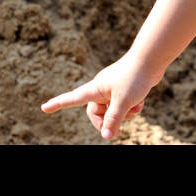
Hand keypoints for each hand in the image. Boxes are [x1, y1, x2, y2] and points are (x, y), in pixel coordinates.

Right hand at [41, 52, 160, 139]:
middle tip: (119, 123)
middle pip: (96, 113)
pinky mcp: (125, 88)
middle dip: (108, 121)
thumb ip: (113, 120)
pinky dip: (132, 107)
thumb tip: (106, 136)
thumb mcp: (123, 102)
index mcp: (95, 89)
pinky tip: (141, 101)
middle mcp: (101, 89)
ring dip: (124, 114)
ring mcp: (113, 88)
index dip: (58, 104)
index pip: (72, 99)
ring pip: (113, 110)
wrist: (151, 58)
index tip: (44, 108)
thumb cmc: (134, 77)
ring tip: (135, 106)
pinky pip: (123, 105)